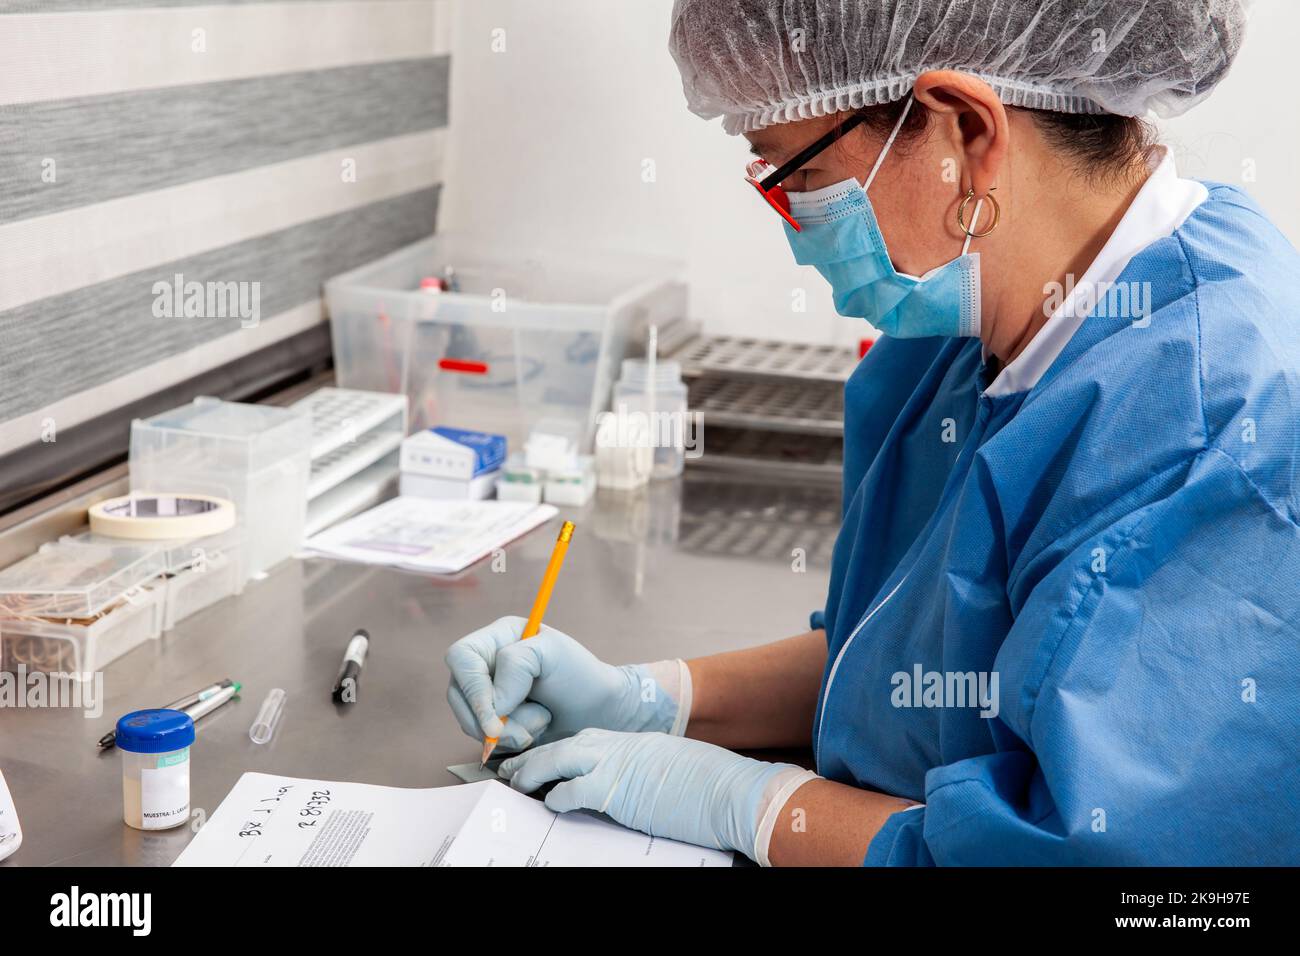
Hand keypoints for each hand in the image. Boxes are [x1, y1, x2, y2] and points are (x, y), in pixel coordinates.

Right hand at [445, 616, 687, 751]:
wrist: (600, 711)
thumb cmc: (580, 675)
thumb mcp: (553, 653)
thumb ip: (517, 664)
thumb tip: (493, 702)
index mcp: (496, 638)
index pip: (461, 658)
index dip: (472, 689)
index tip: (495, 716)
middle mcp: (486, 665)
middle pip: (458, 694)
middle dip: (490, 719)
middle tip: (526, 730)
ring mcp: (487, 695)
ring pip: (470, 721)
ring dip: (506, 731)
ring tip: (540, 722)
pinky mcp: (494, 722)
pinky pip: (482, 739)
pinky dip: (508, 742)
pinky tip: (535, 731)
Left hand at [499, 728, 815, 861]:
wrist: (731, 792)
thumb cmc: (710, 786)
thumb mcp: (670, 768)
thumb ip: (641, 770)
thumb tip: (624, 786)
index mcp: (633, 743)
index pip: (584, 742)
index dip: (557, 751)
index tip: (538, 759)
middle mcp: (620, 746)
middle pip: (565, 744)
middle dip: (534, 756)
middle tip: (509, 766)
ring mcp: (618, 764)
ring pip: (560, 759)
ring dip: (534, 771)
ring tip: (514, 781)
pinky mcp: (617, 790)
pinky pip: (574, 790)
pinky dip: (558, 796)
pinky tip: (549, 802)